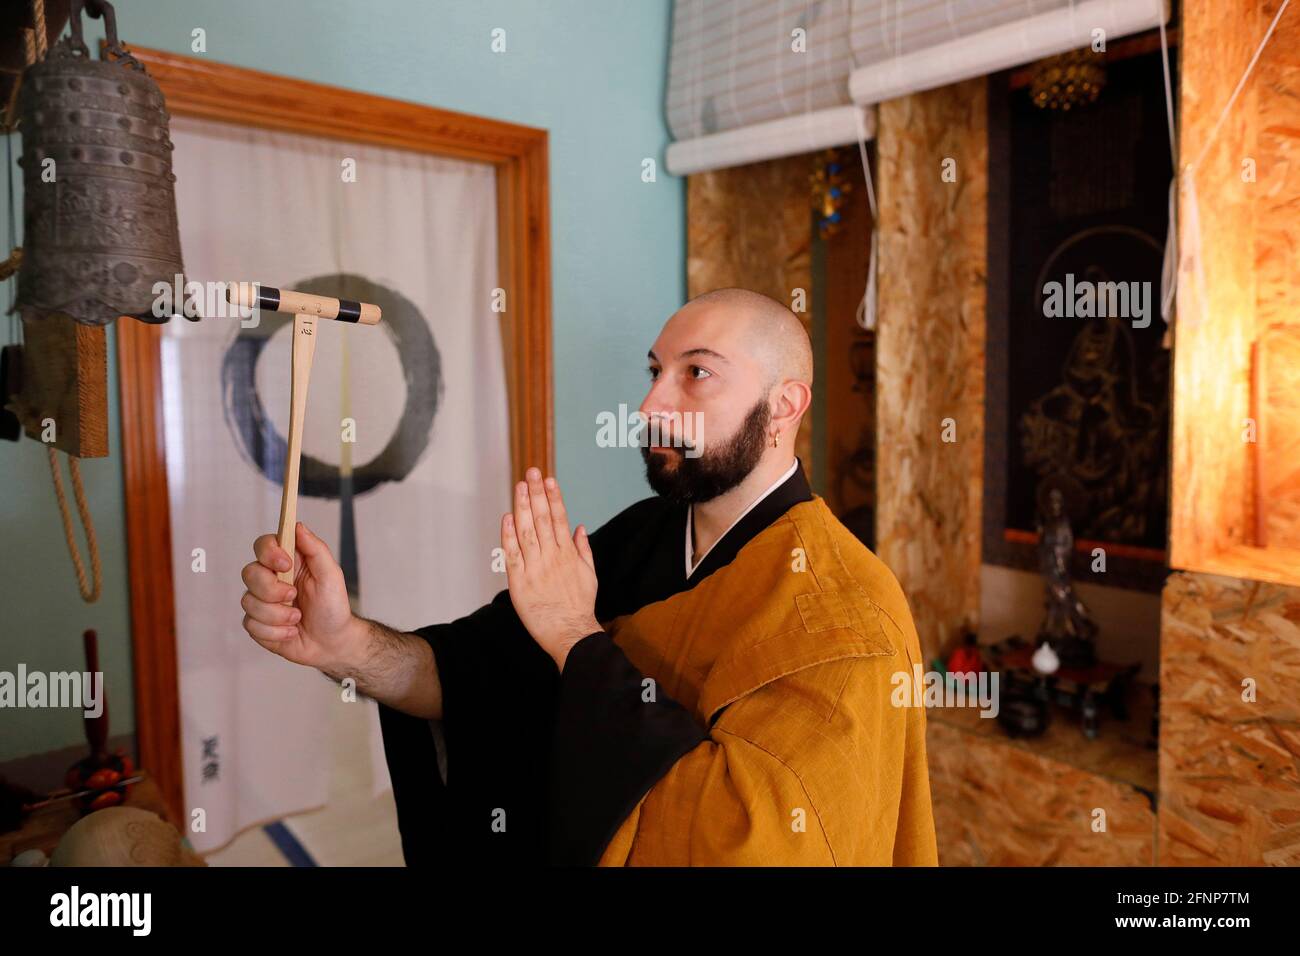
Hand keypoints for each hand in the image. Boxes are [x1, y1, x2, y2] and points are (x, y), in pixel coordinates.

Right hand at [239, 522, 360, 672]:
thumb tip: (298, 526)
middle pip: (249, 573)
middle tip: (294, 597)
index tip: (285, 564)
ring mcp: (262, 602)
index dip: (269, 552)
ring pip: (249, 602)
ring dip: (277, 615)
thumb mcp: (331, 575)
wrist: (333, 643)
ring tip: (298, 619)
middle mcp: (271, 579)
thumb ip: (316, 549)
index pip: (263, 545)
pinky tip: (291, 632)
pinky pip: (251, 624)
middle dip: (272, 590)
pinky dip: (275, 632)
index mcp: (288, 562)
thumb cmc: (333, 607)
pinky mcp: (258, 624)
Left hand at [501, 468, 598, 669]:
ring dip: (523, 506)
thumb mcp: (590, 574)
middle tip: (531, 471)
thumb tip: (580, 527)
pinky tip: (507, 518)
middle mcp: (552, 556)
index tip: (548, 479)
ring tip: (520, 486)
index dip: (553, 497)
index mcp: (568, 553)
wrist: (570, 633)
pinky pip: (513, 554)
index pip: (559, 518)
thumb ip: (584, 549)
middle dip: (536, 493)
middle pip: (542, 518)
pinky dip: (509, 536)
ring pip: (527, 531)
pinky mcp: (519, 582)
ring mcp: (535, 568)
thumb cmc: (580, 606)